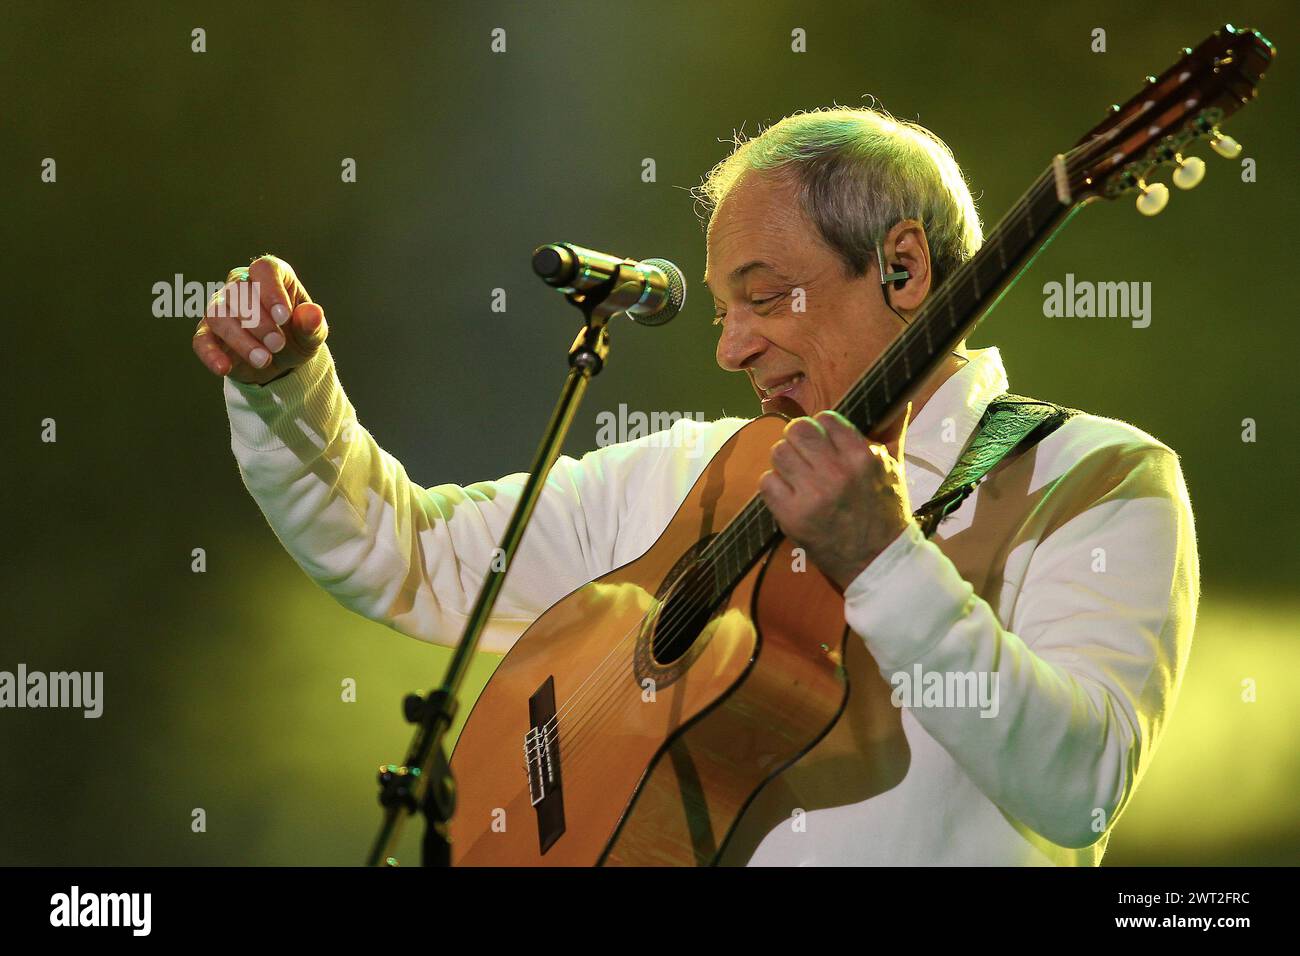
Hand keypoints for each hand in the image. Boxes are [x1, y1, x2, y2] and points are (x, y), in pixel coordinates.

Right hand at [191, 255, 328, 384]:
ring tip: (263, 359)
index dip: (272, 290)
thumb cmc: (298, 336)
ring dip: (240, 339)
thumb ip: (312, 324)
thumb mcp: (311, 334)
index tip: (284, 317)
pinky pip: (201, 339)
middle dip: (259, 321)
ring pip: (218, 314)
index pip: (264, 269)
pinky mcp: (208, 334)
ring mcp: (221, 308)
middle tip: (278, 345)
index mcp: (271, 276)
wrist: (283, 361)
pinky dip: (211, 354)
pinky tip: (224, 368)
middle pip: (238, 291)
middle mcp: (241, 286)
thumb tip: (313, 313)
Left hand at [759, 410, 913, 590]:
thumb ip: (877, 439)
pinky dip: (774, 486)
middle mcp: (836, 473)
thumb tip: (878, 409)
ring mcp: (812, 496)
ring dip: (785, 461)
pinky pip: (767, 482)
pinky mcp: (793, 517)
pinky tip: (788, 494)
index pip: (825, 418)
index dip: (821, 427)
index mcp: (861, 457)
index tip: (823, 440)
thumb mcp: (891, 470)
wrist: (878, 562)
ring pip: (778, 453)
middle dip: (798, 438)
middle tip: (803, 453)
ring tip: (796, 474)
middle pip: (797, 430)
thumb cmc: (885, 513)